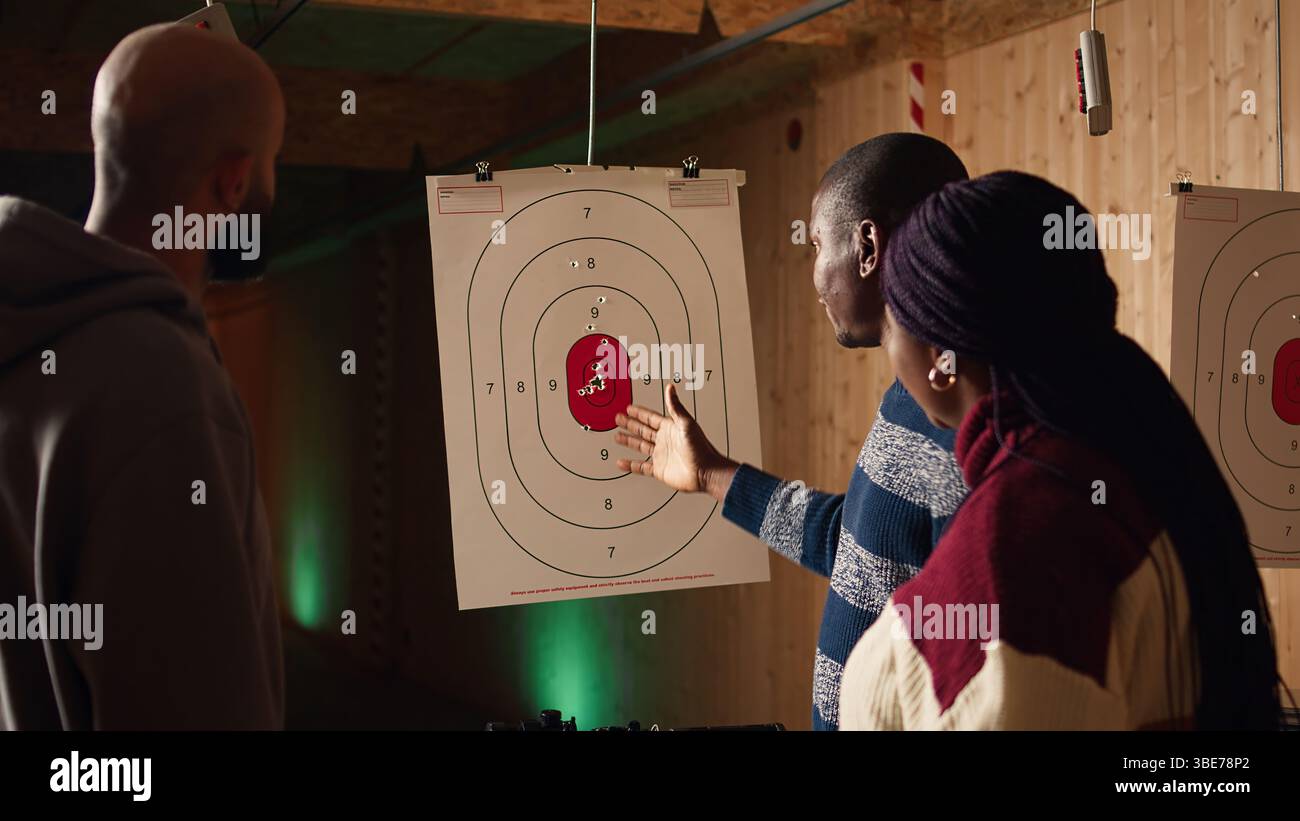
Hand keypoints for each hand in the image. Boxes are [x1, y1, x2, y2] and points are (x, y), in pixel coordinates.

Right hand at [614, 383, 736, 499]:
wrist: (706, 471)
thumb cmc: (701, 447)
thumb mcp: (686, 423)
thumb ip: (675, 406)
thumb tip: (670, 387)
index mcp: (670, 428)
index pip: (650, 418)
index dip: (639, 413)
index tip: (628, 408)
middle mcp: (664, 441)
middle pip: (643, 430)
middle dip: (630, 424)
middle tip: (618, 418)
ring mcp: (661, 455)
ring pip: (640, 446)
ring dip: (629, 441)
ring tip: (617, 437)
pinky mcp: (659, 470)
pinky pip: (641, 467)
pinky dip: (630, 465)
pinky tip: (621, 463)